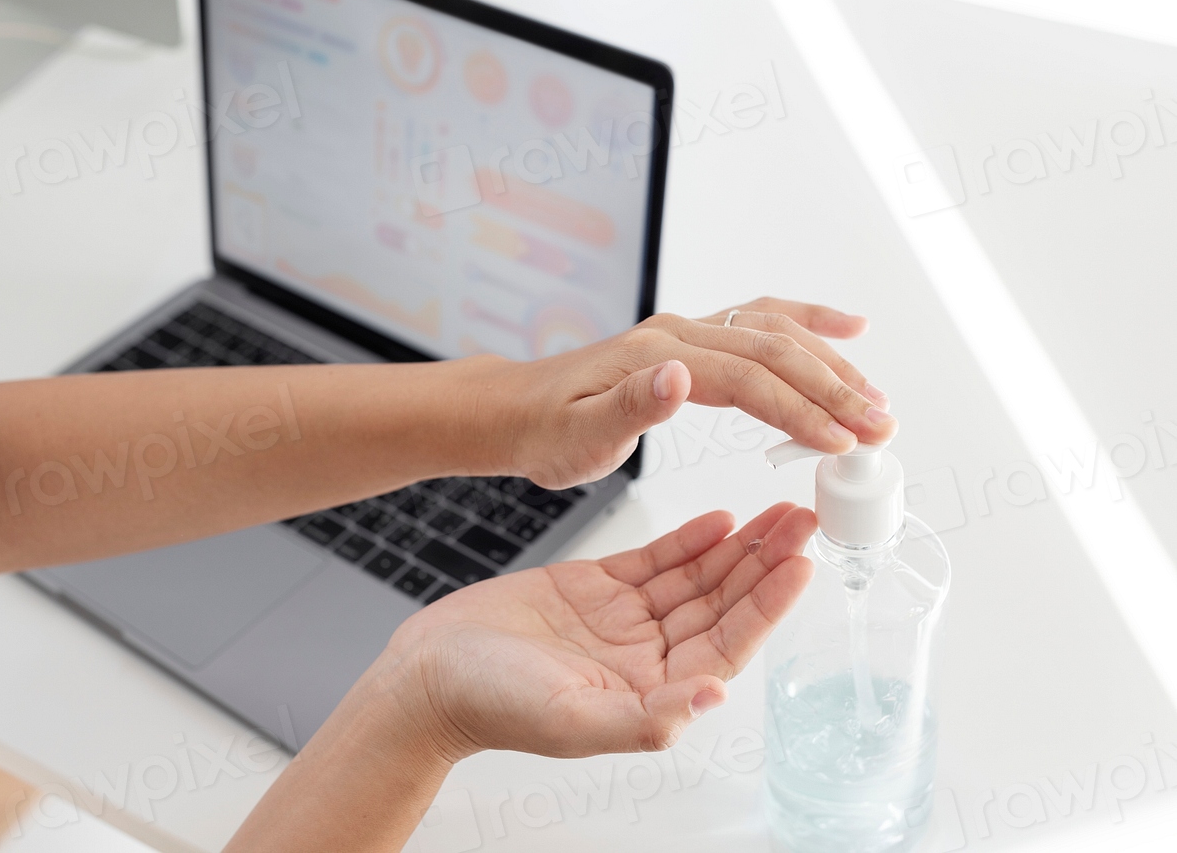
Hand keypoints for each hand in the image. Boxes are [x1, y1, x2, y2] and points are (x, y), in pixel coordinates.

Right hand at [384, 503, 815, 759]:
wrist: (429, 674)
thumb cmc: (491, 705)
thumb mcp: (573, 721)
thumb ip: (647, 719)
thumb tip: (715, 698)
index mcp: (652, 692)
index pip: (726, 643)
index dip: (766, 604)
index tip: (799, 564)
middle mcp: (647, 656)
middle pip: (721, 604)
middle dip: (765, 563)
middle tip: (804, 520)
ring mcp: (624, 621)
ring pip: (696, 578)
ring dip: (738, 546)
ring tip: (776, 512)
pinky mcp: (597, 589)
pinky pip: (656, 561)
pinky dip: (689, 539)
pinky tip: (720, 518)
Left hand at [481, 296, 894, 487]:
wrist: (517, 407)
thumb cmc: (545, 430)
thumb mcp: (575, 435)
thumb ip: (627, 408)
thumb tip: (677, 376)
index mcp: (656, 357)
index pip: (745, 380)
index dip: (798, 409)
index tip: (841, 441)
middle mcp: (680, 333)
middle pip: (772, 351)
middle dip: (832, 388)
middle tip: (881, 426)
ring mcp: (689, 331)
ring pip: (774, 332)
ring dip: (830, 362)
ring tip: (876, 398)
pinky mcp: (694, 340)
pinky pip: (760, 320)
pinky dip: (807, 321)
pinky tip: (847, 330)